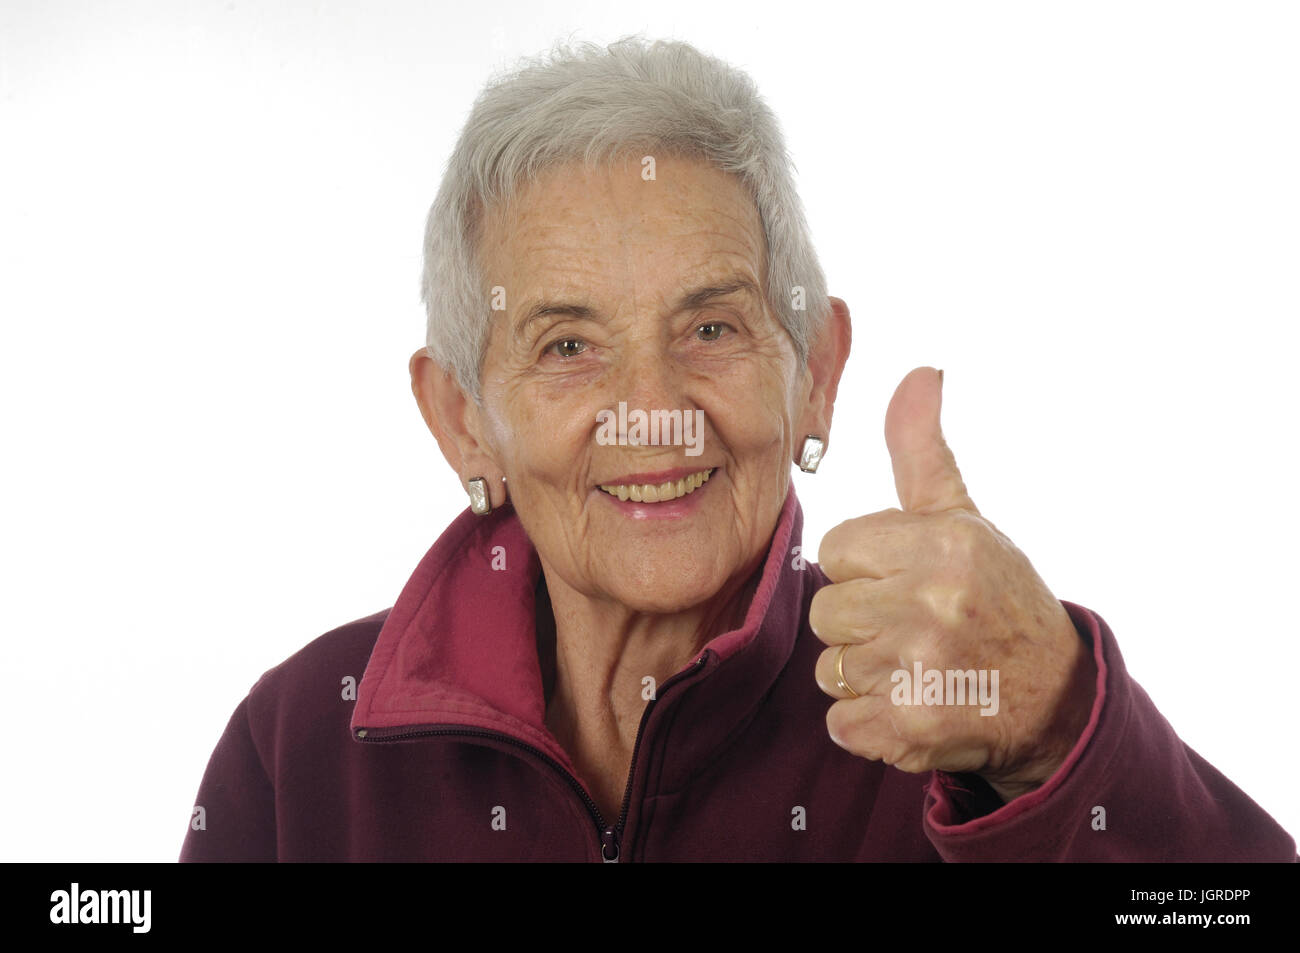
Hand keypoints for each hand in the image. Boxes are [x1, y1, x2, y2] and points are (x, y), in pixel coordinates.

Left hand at [810, 367, 1095, 801]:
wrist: (1053, 696)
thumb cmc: (996, 595)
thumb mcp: (962, 516)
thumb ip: (921, 449)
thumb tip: (921, 371)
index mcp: (939, 544)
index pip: (835, 547)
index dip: (866, 566)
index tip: (907, 579)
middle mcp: (930, 604)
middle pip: (826, 609)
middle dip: (862, 620)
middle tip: (915, 627)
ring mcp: (919, 671)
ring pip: (829, 667)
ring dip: (865, 674)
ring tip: (918, 666)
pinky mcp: (909, 729)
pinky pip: (840, 722)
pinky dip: (869, 723)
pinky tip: (913, 706)